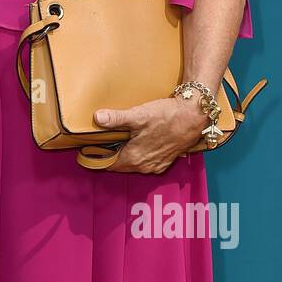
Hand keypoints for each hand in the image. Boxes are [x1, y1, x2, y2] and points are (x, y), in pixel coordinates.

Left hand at [92, 97, 206, 173]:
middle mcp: (144, 167)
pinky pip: (145, 163)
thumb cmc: (167, 116)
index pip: (107, 164)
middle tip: (101, 141)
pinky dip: (138, 155)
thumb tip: (97, 117)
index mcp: (134, 158)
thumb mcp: (139, 115)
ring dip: (124, 155)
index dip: (97, 157)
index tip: (88, 148)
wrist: (194, 116)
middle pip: (119, 165)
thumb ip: (116, 118)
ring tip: (118, 140)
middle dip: (110, 156)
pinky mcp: (165, 162)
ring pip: (132, 164)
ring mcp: (155, 166)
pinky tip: (137, 142)